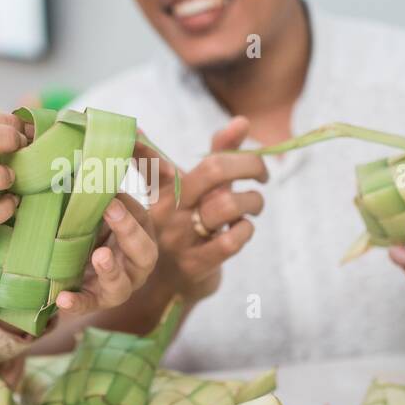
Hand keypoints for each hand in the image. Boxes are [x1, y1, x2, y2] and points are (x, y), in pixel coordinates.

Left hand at [54, 193, 158, 317]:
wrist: (75, 268)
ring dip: (111, 270)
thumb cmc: (93, 230)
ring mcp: (117, 286)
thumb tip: (130, 136)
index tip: (111, 194)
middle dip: (129, 231)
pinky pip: (88, 305)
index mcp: (140, 236)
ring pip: (122, 285)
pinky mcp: (94, 302)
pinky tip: (63, 299)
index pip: (143, 220)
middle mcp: (135, 264)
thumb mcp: (99, 207)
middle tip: (111, 209)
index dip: (131, 209)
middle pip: (144, 252)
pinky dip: (77, 303)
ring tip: (99, 256)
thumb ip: (107, 182)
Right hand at [137, 116, 266, 302]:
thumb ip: (218, 152)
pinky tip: (244, 228)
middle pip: (213, 170)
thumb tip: (242, 121)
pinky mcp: (194, 265)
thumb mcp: (194, 188)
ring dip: (252, 201)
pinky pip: (229, 242)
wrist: (170, 284)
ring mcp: (180, 238)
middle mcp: (168, 210)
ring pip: (227, 205)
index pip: (153, 160)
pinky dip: (245, 230)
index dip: (143, 146)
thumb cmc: (186, 224)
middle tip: (261, 172)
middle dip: (249, 163)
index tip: (145, 132)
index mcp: (163, 189)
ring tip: (255, 204)